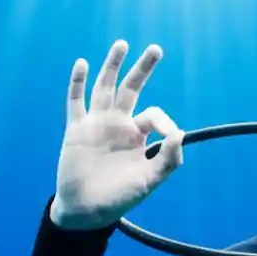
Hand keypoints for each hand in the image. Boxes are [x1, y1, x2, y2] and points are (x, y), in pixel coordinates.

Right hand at [49, 39, 184, 229]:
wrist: (86, 211)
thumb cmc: (119, 197)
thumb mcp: (149, 181)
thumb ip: (168, 159)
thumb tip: (180, 133)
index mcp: (138, 136)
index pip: (154, 114)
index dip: (165, 120)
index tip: (169, 136)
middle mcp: (119, 124)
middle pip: (131, 88)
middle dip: (143, 69)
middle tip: (156, 48)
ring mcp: (96, 124)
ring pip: (105, 87)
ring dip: (113, 66)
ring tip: (122, 44)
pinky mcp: (76, 129)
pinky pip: (76, 101)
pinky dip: (79, 83)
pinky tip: (83, 64)